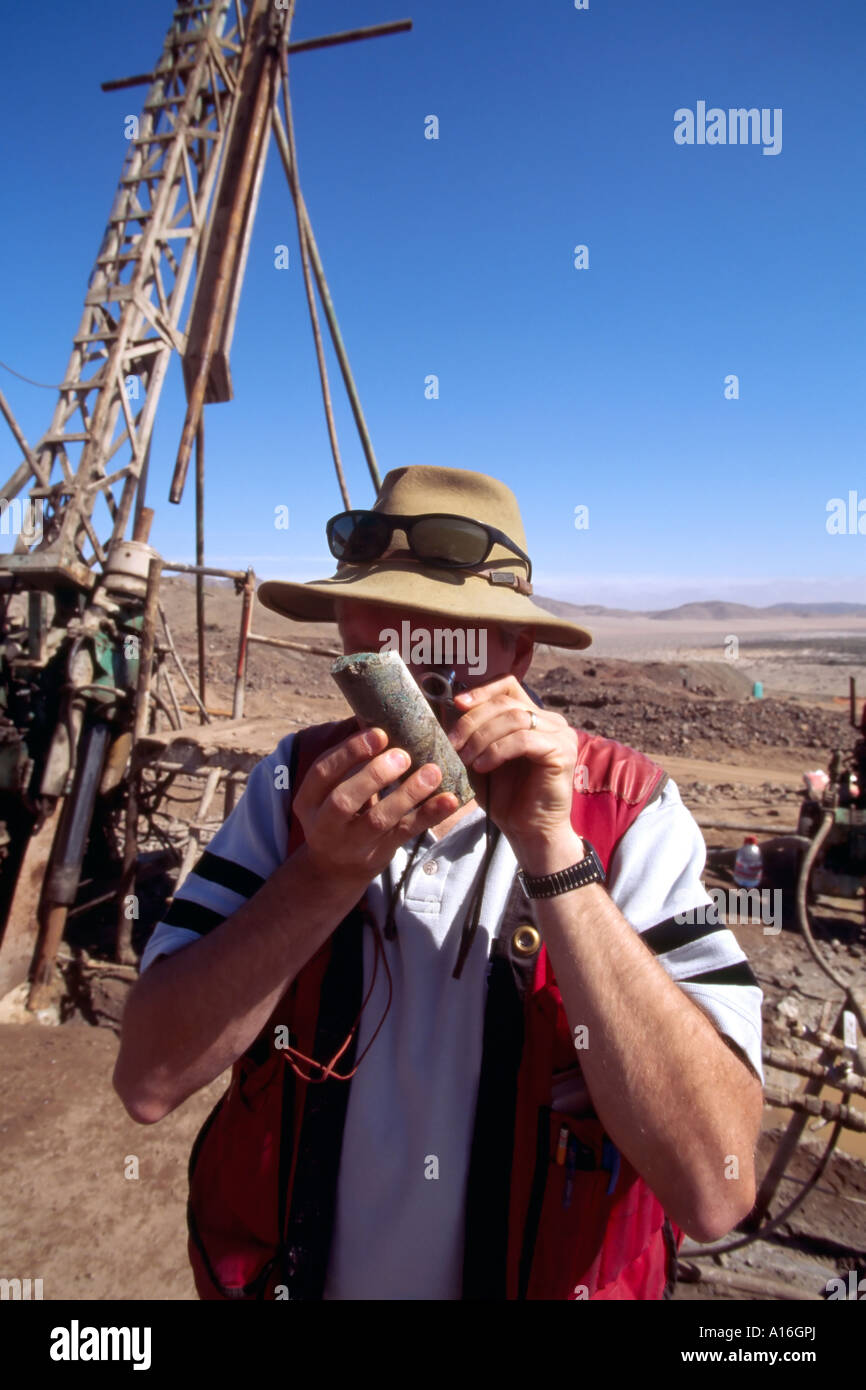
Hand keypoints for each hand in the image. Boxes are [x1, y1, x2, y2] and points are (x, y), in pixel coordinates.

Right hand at [292, 726, 458, 883]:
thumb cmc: (338, 814)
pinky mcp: (379, 853)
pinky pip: (406, 833)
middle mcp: (325, 824)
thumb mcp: (329, 791)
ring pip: (378, 819)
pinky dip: (429, 815)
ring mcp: (352, 843)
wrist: (335, 868)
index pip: (322, 773)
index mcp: (308, 800)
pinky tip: (449, 799)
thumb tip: (376, 713)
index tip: (379, 732)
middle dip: (374, 775)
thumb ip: (348, 763)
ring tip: (432, 772)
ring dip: (407, 794)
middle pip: (344, 800)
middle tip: (402, 754)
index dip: (349, 752)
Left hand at [447, 675, 580, 865]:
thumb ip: (472, 732)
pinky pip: (524, 739)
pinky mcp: (562, 752)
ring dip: (482, 737)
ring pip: (514, 717)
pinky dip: (498, 750)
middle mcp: (550, 720)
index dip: (481, 691)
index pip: (508, 685)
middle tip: (453, 744)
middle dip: (473, 721)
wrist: (528, 831)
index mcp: (532, 716)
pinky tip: (484, 766)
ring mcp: (560, 734)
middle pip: (506, 702)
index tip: (457, 704)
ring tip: (466, 758)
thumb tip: (447, 708)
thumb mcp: (480, 757)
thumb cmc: (504, 797)